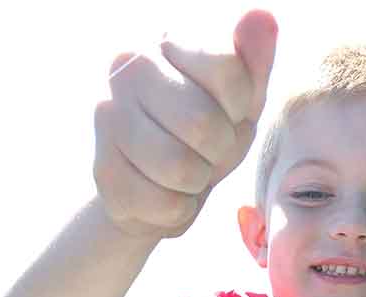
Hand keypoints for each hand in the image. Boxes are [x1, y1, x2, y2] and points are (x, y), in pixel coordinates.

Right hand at [94, 11, 277, 237]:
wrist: (158, 190)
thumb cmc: (207, 137)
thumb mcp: (240, 101)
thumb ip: (253, 62)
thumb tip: (262, 16)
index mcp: (168, 41)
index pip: (228, 72)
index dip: (239, 110)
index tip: (227, 115)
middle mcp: (127, 68)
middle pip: (203, 124)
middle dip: (218, 151)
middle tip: (206, 152)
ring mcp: (108, 118)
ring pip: (179, 167)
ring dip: (197, 182)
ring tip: (186, 172)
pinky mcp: (103, 171)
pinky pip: (163, 203)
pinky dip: (177, 209)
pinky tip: (164, 193)